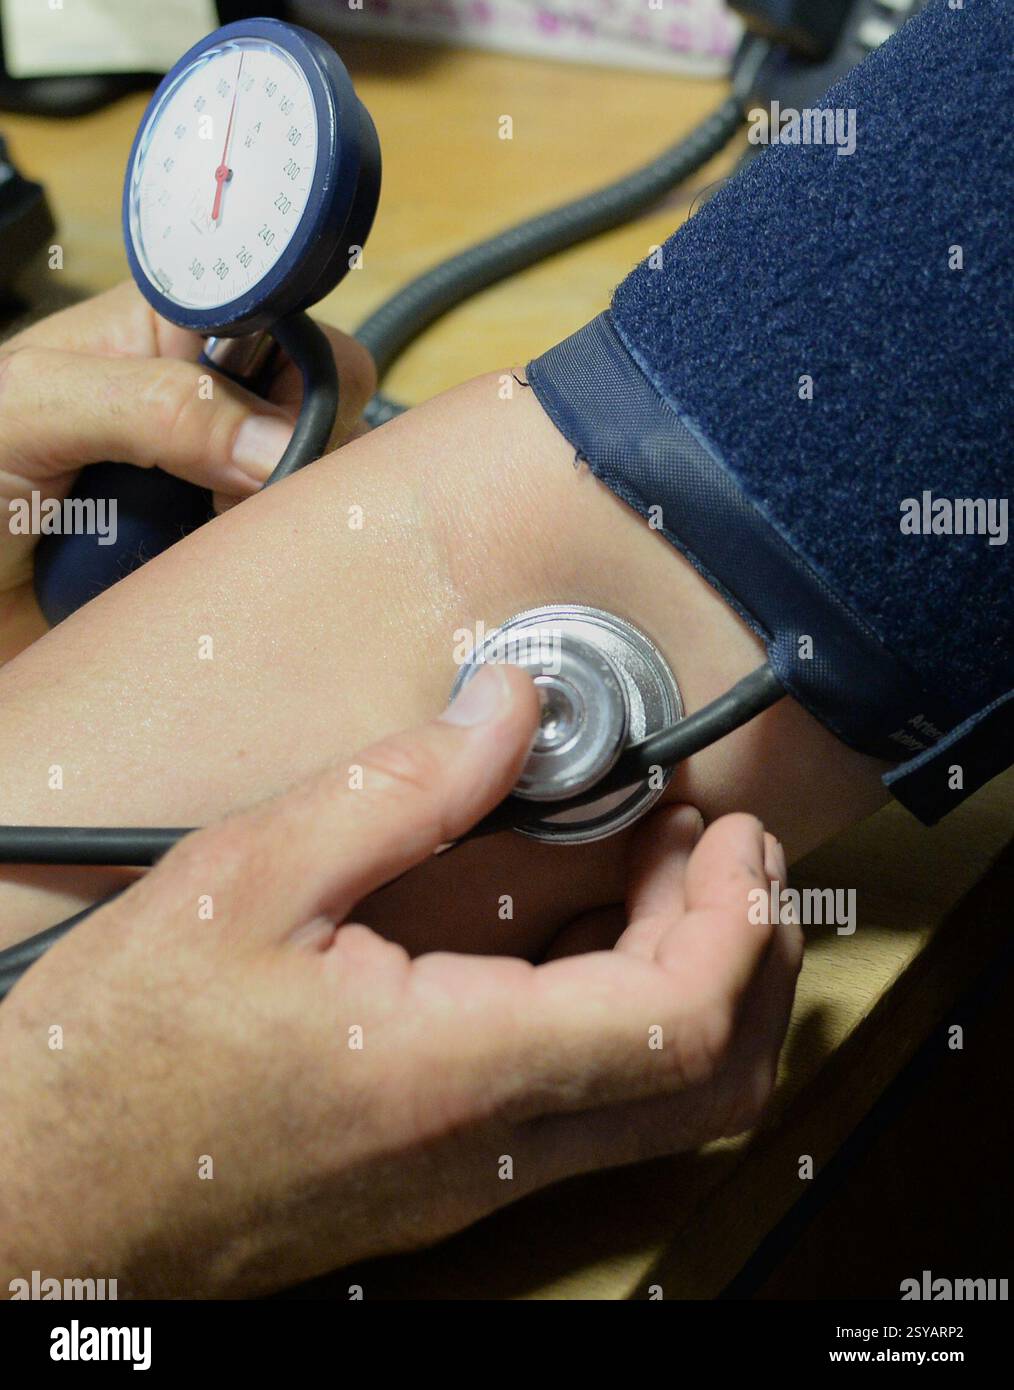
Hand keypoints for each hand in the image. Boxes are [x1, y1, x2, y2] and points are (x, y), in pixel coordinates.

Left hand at [0, 281, 374, 654]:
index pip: (282, 326)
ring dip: (274, 526)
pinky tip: (212, 583)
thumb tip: (276, 443)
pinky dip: (264, 581)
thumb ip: (151, 405)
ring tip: (201, 546)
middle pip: (318, 414)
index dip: (302, 369)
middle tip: (226, 497)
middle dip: (299, 457)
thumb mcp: (30, 410)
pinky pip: (276, 570)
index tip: (284, 426)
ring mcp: (213, 494)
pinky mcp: (214, 565)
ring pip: (308, 497)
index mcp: (160, 341)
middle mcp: (202, 413)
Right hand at [0, 663, 801, 1297]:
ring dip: (695, 983)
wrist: (48, 1199)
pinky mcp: (451, 1184)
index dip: (735, 919)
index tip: (733, 833)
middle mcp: (490, 1152)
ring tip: (652, 872)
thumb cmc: (122, 1052)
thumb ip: (400, 789)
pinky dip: (628, 1019)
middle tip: (714, 846)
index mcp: (452, 1072)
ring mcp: (476, 1183)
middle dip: (748, 950)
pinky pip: (592, 1114)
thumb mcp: (245, 880)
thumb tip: (510, 710)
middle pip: (708, 1081)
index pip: (677, 1021)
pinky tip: (575, 935)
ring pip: (663, 1109)